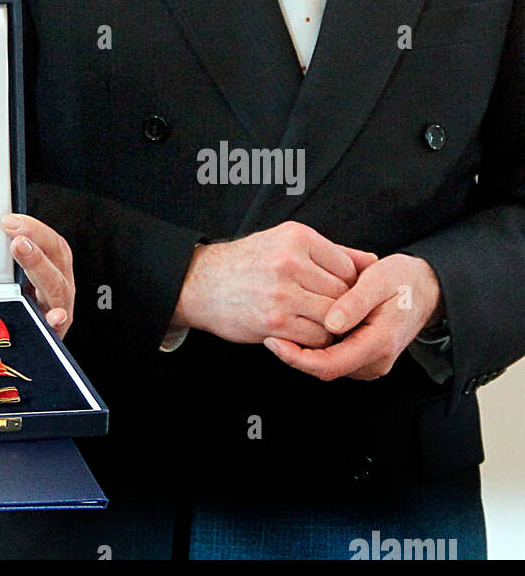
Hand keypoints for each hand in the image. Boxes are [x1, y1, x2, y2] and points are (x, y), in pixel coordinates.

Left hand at [2, 212, 73, 337]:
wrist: (32, 351)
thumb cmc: (18, 312)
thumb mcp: (15, 282)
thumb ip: (7, 263)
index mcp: (55, 272)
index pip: (53, 244)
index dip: (34, 228)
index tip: (9, 219)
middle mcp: (61, 291)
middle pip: (58, 259)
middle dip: (36, 240)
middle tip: (13, 230)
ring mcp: (60, 314)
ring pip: (57, 287)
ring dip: (39, 264)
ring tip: (22, 248)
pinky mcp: (52, 338)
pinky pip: (56, 328)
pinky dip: (56, 320)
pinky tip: (53, 316)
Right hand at [172, 221, 376, 346]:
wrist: (202, 284)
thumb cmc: (247, 263)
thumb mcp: (284, 242)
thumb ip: (331, 252)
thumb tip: (374, 261)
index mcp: (296, 237)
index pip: (347, 267)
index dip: (346, 284)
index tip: (332, 291)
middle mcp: (290, 262)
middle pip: (342, 293)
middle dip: (339, 306)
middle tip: (325, 309)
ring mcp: (282, 293)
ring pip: (333, 316)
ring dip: (329, 324)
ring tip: (314, 319)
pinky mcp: (275, 322)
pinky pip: (317, 337)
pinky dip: (315, 339)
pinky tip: (301, 330)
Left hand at [264, 253, 441, 379]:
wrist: (425, 288)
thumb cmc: (402, 280)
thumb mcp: (379, 280)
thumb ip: (355, 303)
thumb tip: (330, 323)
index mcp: (379, 343)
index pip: (330, 364)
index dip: (297, 357)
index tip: (273, 341)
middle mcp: (375, 360)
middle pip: (325, 368)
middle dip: (295, 354)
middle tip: (268, 333)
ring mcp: (370, 361)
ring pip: (328, 365)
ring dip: (304, 351)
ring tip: (279, 327)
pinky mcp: (364, 355)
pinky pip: (334, 357)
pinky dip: (315, 346)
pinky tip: (300, 326)